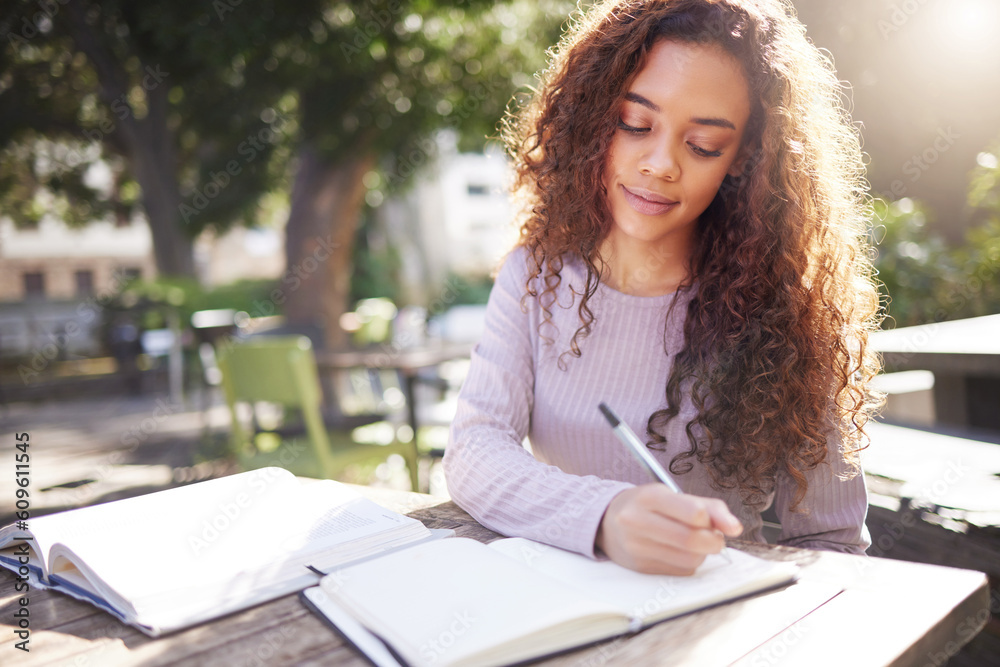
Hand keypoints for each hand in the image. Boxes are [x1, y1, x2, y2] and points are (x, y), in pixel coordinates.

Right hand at [595, 485, 742, 574]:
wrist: (607, 522)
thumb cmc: (648, 506)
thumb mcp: (673, 495)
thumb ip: (709, 507)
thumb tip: (735, 528)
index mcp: (649, 497)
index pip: (694, 513)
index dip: (711, 520)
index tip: (710, 520)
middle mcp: (638, 521)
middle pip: (692, 540)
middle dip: (713, 541)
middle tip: (714, 538)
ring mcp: (637, 547)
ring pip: (690, 560)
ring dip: (702, 554)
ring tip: (693, 543)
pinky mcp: (640, 567)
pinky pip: (681, 572)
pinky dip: (688, 564)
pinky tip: (678, 553)